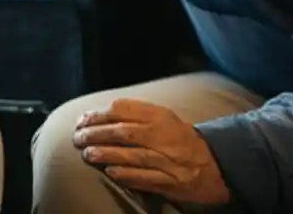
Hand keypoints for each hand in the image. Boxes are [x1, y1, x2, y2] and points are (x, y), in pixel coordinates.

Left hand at [72, 99, 230, 205]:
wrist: (214, 164)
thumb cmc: (179, 138)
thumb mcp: (163, 118)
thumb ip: (135, 114)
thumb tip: (98, 115)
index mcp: (161, 117)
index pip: (124, 110)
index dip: (99, 114)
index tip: (83, 120)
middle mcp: (164, 137)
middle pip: (124, 133)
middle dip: (97, 134)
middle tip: (78, 137)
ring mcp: (169, 161)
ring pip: (133, 156)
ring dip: (106, 155)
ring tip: (88, 154)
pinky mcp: (171, 182)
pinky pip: (145, 178)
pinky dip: (126, 175)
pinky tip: (110, 172)